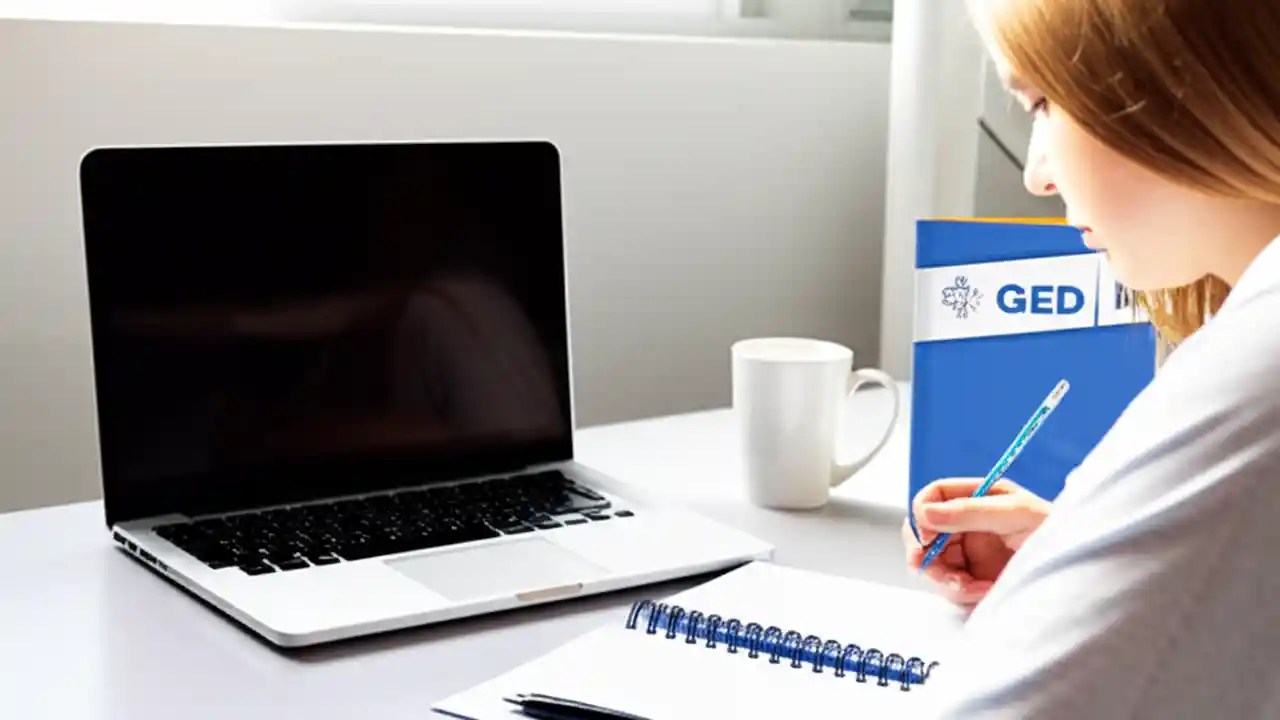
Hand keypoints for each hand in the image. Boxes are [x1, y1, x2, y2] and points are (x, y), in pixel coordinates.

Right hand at [902, 477, 1050, 608]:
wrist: (1084, 572)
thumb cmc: (1058, 532)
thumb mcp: (1016, 514)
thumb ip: (970, 512)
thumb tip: (925, 514)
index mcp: (978, 497)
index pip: (934, 496)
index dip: (923, 512)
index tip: (927, 533)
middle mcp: (968, 524)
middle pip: (924, 533)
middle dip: (925, 552)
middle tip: (929, 567)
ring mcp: (970, 554)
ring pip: (933, 564)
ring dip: (944, 578)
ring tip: (971, 587)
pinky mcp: (975, 581)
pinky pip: (950, 587)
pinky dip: (959, 592)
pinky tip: (982, 592)